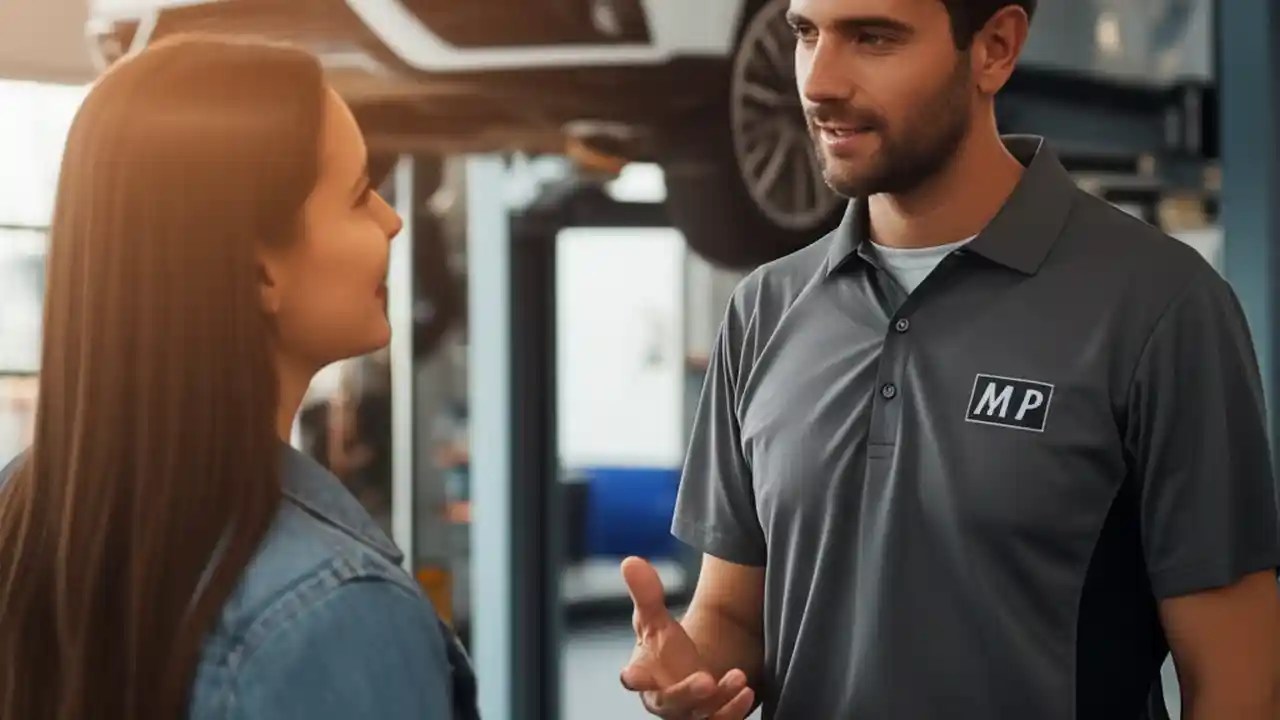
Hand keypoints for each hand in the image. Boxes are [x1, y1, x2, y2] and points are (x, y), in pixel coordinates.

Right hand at [619, 557, 755, 718]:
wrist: (689, 673)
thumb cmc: (665, 650)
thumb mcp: (656, 620)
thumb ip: (646, 594)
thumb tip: (631, 561)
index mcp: (643, 675)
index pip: (633, 679)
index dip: (634, 679)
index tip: (633, 676)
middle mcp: (663, 700)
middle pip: (668, 703)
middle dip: (684, 694)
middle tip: (704, 680)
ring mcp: (687, 714)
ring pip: (699, 715)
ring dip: (718, 700)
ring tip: (738, 677)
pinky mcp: (710, 719)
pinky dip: (733, 710)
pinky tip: (747, 691)